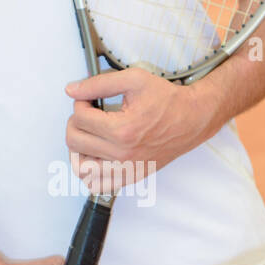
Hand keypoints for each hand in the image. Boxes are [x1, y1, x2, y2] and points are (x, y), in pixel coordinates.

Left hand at [64, 67, 219, 194]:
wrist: (193, 118)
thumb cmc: (167, 100)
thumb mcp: (134, 79)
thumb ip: (99, 83)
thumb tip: (71, 90)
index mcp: (122, 130)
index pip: (80, 118)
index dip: (80, 103)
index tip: (90, 100)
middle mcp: (123, 155)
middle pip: (74, 141)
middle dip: (76, 122)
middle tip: (88, 114)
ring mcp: (127, 170)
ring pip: (80, 167)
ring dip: (78, 148)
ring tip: (89, 134)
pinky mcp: (132, 177)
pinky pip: (97, 184)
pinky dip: (90, 171)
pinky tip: (96, 153)